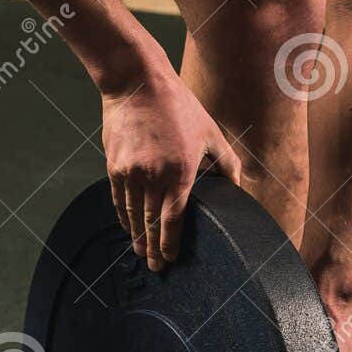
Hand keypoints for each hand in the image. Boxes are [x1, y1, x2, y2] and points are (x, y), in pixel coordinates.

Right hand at [101, 70, 241, 271]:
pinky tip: (128, 227)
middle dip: (153, 248)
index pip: (174, 219)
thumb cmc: (178, 105)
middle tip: (155, 268)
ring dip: (137, 237)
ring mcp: (131, 172)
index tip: (171, 259)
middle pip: (152, 223)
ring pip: (134, 215)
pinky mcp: (114, 165)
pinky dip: (124, 216)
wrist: (137, 83)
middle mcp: (154, 176)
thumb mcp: (211, 132)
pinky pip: (119, 199)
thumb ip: (226, 164)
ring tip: (140, 252)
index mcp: (181, 172)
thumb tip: (237, 189)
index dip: (171, 243)